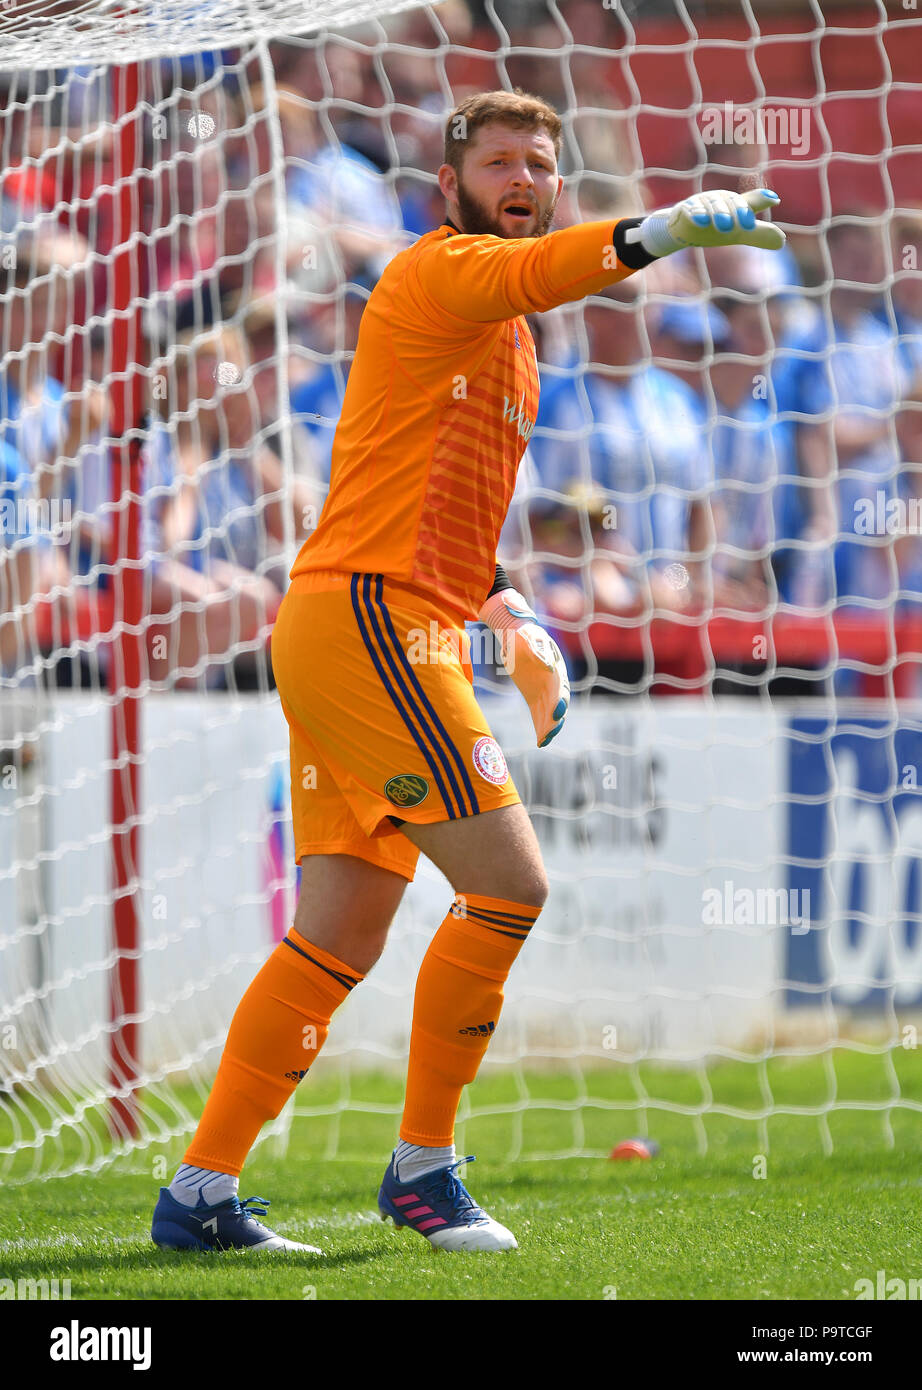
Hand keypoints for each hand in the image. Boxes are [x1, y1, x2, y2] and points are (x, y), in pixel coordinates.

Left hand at [478, 588, 569, 747]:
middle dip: (555, 721)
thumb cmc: (525, 635)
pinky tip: (539, 741)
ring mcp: (545, 692)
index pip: (560, 690)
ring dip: (548, 728)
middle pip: (558, 706)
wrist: (517, 636)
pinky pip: (539, 715)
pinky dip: (540, 727)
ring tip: (543, 742)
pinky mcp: (535, 697)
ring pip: (550, 714)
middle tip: (550, 734)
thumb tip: (548, 666)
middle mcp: (554, 683)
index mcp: (555, 670)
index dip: (559, 703)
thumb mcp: (530, 638)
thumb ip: (538, 651)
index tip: (556, 714)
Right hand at [636, 189, 785, 256]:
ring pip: (713, 206)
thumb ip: (758, 235)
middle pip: (732, 203)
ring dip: (720, 215)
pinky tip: (700, 221)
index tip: (775, 201)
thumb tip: (782, 241)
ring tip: (725, 227)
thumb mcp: (738, 233)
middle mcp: (721, 201)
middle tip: (747, 226)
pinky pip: (691, 211)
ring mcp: (703, 204)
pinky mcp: (685, 211)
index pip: (751, 202)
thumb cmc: (714, 227)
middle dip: (739, 213)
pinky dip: (696, 214)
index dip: (762, 200)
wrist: (683, 228)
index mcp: (736, 205)